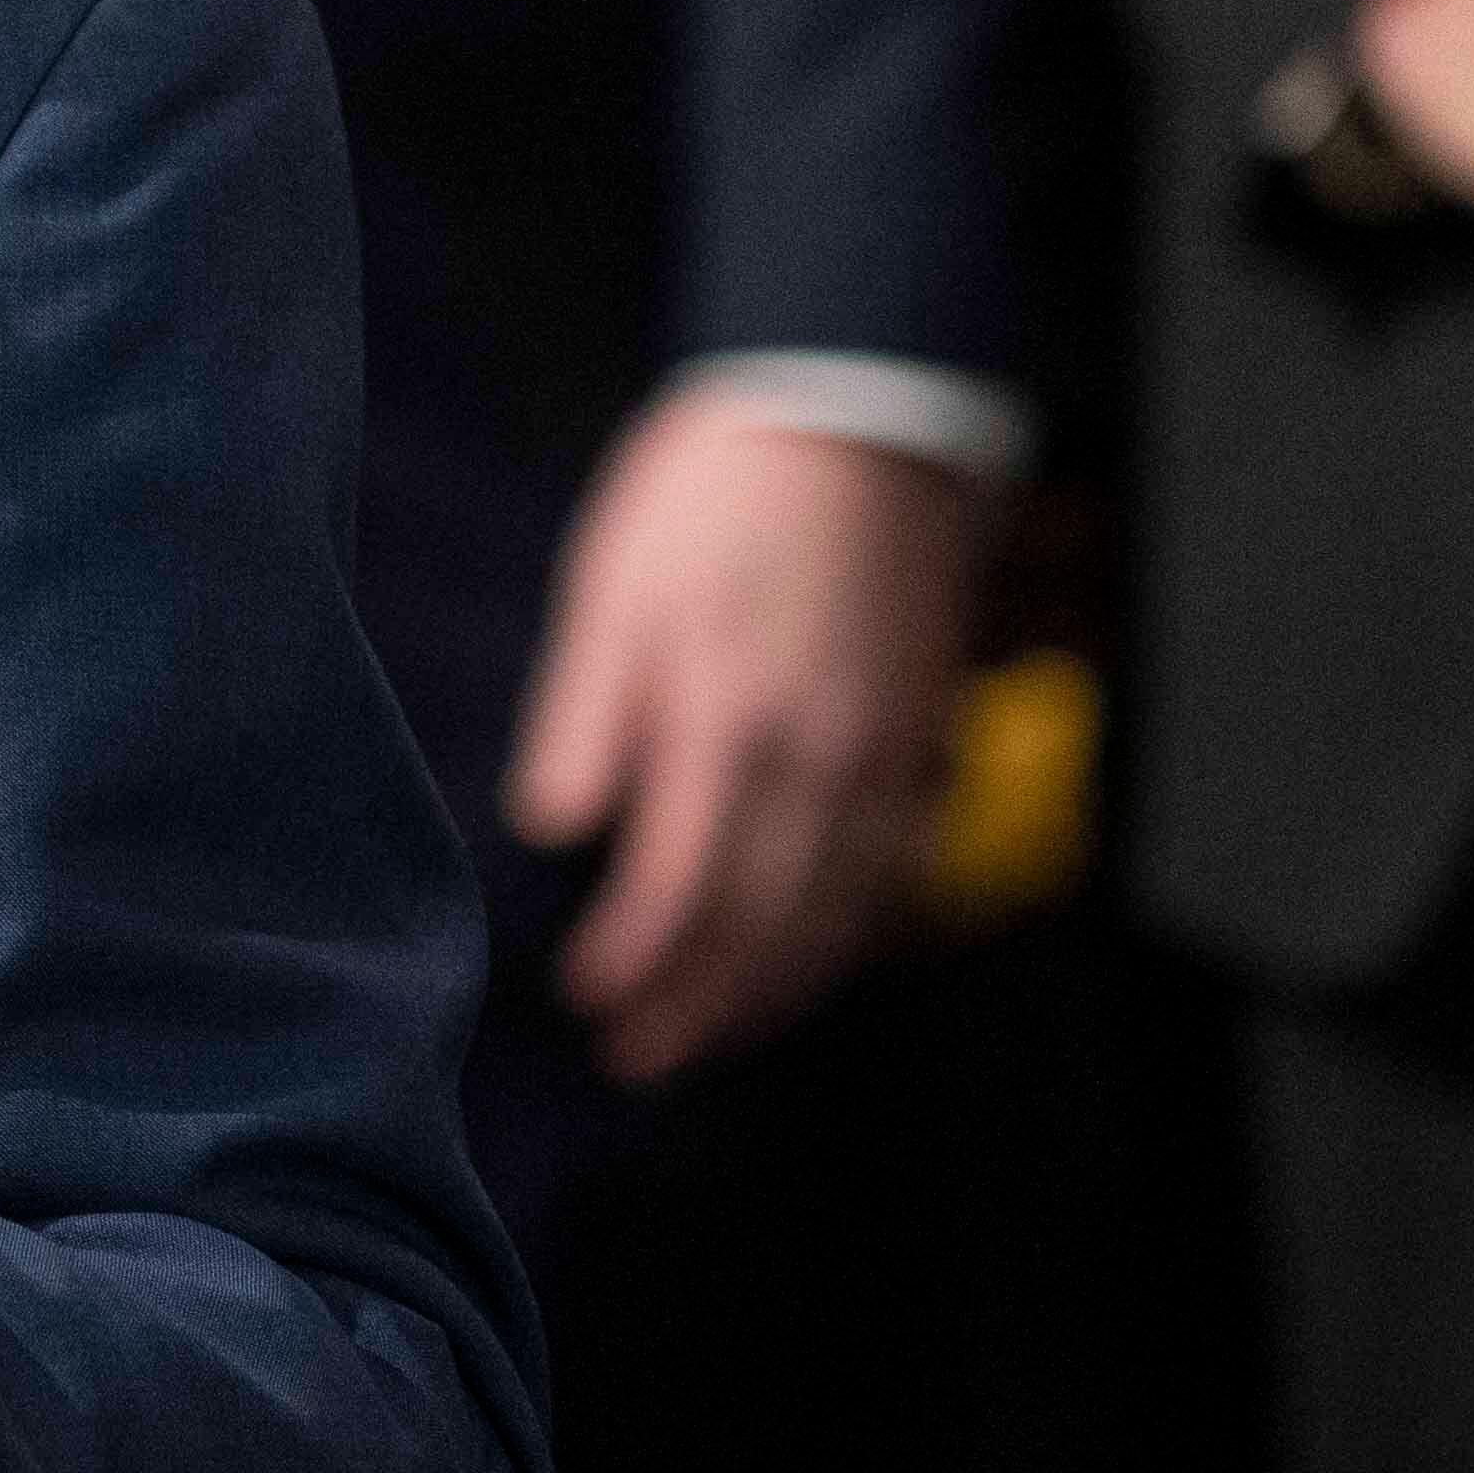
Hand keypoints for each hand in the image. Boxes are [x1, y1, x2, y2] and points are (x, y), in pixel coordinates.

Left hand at [500, 395, 985, 1083]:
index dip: (634, 961)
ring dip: (773, 988)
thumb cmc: (710, 493)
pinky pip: (889, 868)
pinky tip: (803, 955)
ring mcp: (884, 751)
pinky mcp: (922, 734)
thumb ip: (586, 716)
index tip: (584, 1002)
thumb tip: (551, 831)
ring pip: (837, 910)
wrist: (856, 412)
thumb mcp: (614, 585)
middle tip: (638, 1060)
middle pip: (763, 922)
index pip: (681, 886)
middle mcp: (820, 755)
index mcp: (729, 719)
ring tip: (710, 1035)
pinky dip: (843, 930)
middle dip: (700, 1004)